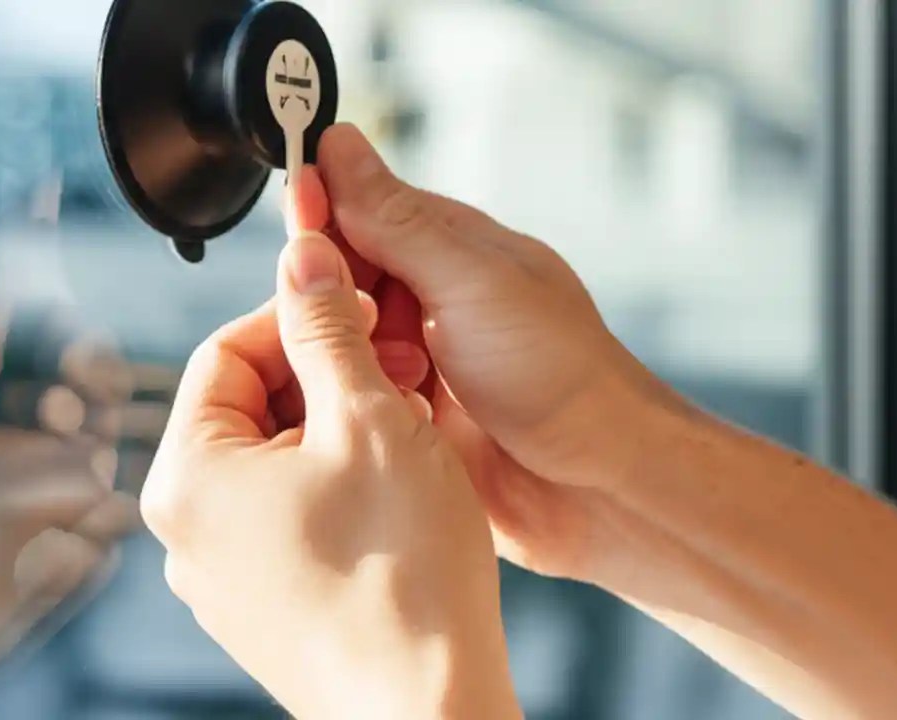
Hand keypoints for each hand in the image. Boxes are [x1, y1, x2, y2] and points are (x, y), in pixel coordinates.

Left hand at [142, 232, 520, 719]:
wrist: (428, 713)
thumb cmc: (400, 578)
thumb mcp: (370, 420)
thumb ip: (328, 331)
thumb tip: (303, 257)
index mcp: (188, 479)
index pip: (226, 355)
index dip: (296, 314)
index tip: (356, 306)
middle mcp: (188, 534)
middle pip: (248, 410)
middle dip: (323, 375)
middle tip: (396, 367)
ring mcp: (224, 579)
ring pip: (275, 464)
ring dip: (336, 429)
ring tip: (407, 427)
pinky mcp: (266, 610)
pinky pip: (290, 519)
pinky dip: (337, 486)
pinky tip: (396, 489)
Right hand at [315, 124, 677, 580]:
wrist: (600, 487)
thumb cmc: (559, 375)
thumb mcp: (471, 282)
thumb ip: (397, 221)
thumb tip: (340, 144)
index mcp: (452, 249)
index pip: (362, 209)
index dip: (321, 214)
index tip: (295, 230)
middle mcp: (433, 299)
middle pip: (340, 276)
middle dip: (323, 295)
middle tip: (340, 324)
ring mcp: (421, 360)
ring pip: (337, 338)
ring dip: (336, 351)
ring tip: (376, 374)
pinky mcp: (411, 417)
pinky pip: (351, 396)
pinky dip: (346, 399)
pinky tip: (361, 411)